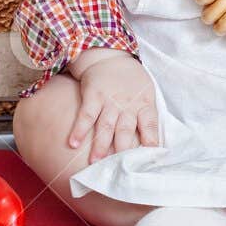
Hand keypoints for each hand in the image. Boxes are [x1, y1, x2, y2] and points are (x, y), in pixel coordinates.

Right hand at [68, 49, 159, 163]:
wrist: (110, 56)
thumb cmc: (131, 80)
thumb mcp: (147, 93)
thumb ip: (147, 116)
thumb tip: (152, 145)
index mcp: (144, 104)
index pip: (150, 125)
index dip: (151, 141)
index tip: (150, 159)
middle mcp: (127, 104)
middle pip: (125, 129)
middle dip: (122, 150)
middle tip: (119, 169)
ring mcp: (109, 100)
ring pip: (105, 125)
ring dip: (100, 145)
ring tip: (95, 162)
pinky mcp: (93, 96)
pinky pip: (86, 114)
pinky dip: (79, 129)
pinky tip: (73, 143)